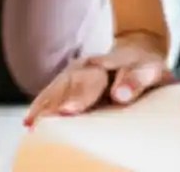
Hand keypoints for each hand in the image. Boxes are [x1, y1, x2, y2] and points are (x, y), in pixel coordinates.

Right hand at [25, 32, 171, 125]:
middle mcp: (83, 68)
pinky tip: (30, 123)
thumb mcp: (149, 71)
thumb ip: (135, 81)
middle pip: (66, 86)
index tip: (69, 110)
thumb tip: (120, 95)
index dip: (79, 96)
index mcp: (104, 64)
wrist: (135, 54)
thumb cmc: (144, 68)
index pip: (90, 81)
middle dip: (55, 104)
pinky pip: (50, 96)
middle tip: (45, 120)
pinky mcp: (66, 84)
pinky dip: (39, 108)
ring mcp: (72, 75)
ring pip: (55, 91)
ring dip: (43, 107)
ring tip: (33, 125)